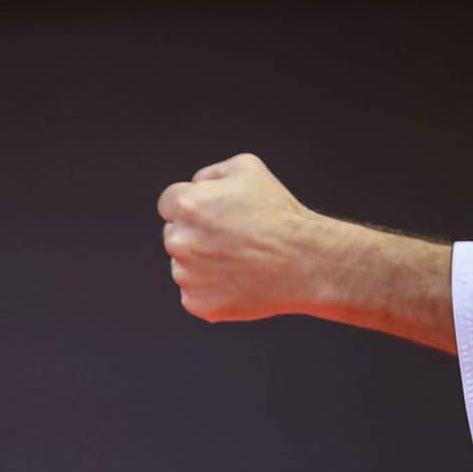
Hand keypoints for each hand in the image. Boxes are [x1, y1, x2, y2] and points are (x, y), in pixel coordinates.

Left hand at [158, 153, 333, 321]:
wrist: (304, 261)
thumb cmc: (279, 215)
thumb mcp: (247, 168)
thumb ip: (210, 173)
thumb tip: (194, 184)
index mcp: (187, 206)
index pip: (168, 203)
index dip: (190, 206)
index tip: (209, 214)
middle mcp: (179, 241)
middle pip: (174, 235)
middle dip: (195, 234)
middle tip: (231, 238)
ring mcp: (186, 275)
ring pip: (183, 265)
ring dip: (202, 263)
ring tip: (238, 259)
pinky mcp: (196, 303)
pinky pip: (194, 293)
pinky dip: (211, 289)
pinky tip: (237, 280)